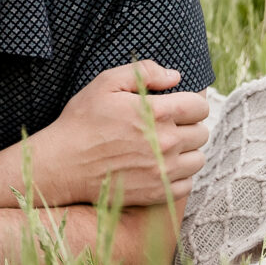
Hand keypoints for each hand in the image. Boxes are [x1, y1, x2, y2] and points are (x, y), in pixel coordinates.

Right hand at [26, 62, 208, 207]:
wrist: (63, 164)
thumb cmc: (83, 120)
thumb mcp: (105, 83)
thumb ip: (144, 72)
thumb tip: (175, 76)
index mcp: (157, 113)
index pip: (199, 106)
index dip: (191, 103)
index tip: (178, 106)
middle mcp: (166, 143)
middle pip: (202, 133)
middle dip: (189, 126)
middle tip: (169, 125)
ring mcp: (163, 171)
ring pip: (198, 159)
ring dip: (187, 151)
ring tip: (166, 146)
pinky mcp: (157, 192)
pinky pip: (187, 183)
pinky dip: (179, 175)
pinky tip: (160, 166)